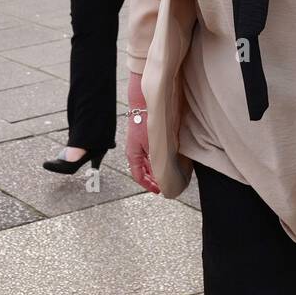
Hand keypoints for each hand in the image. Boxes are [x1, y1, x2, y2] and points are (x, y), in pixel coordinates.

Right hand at [126, 74, 158, 193]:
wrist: (142, 103)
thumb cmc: (145, 122)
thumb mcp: (152, 144)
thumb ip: (156, 160)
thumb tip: (162, 174)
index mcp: (133, 155)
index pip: (138, 176)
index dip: (148, 185)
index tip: (158, 190)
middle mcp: (133, 151)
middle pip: (141, 171)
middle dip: (152, 179)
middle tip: (162, 185)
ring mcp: (136, 145)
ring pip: (144, 163)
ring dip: (152, 171)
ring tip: (163, 175)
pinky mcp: (140, 139)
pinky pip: (145, 155)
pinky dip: (152, 161)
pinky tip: (161, 160)